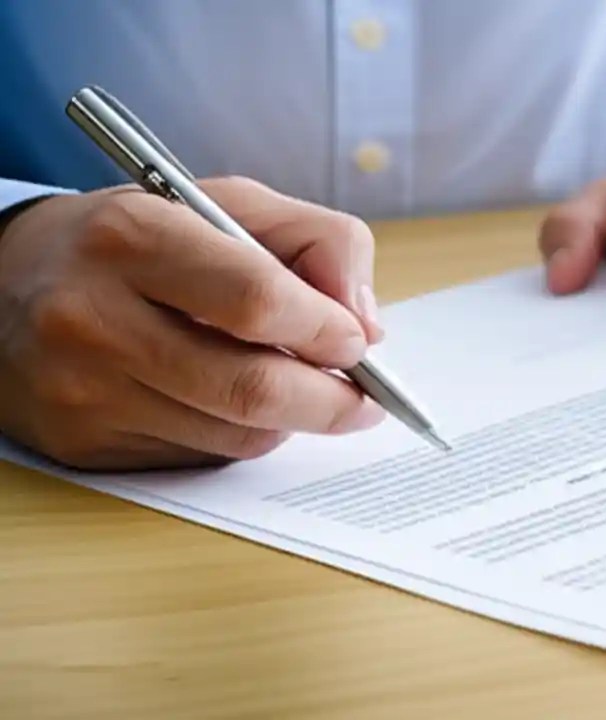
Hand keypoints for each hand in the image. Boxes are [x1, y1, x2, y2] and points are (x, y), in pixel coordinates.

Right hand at [0, 177, 385, 470]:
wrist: (3, 282)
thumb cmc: (138, 241)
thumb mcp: (227, 205)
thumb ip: (318, 242)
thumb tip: (366, 324)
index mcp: (134, 237)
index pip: (257, 300)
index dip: (326, 329)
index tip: (357, 340)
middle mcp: (93, 315)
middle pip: (252, 387)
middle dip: (331, 400)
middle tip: (365, 397)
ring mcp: (82, 388)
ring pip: (236, 435)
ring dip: (289, 419)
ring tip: (296, 386)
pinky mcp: (81, 441)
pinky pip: (200, 457)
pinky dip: (239, 435)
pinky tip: (228, 400)